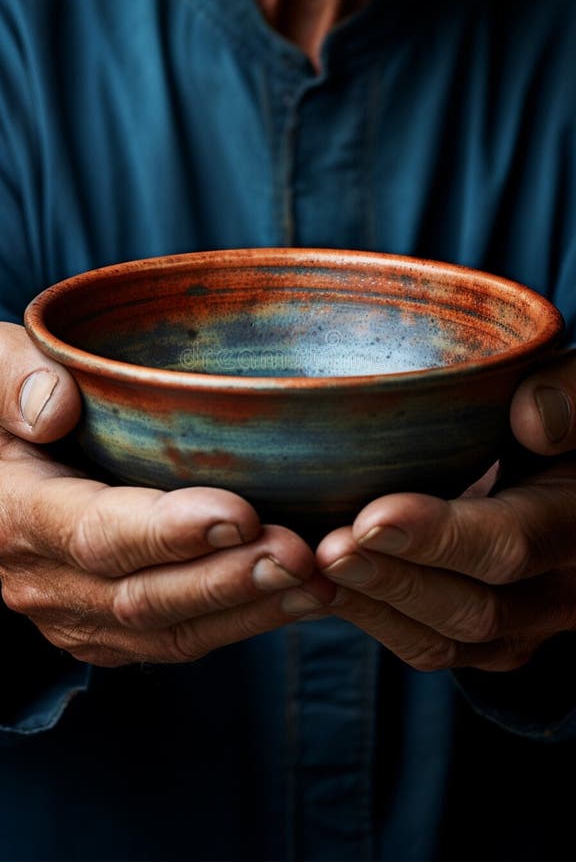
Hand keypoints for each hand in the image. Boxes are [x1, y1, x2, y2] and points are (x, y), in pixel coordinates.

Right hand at [0, 323, 332, 666]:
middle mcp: (40, 578)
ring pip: (166, 632)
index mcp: (16, 512)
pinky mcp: (103, 624)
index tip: (242, 513)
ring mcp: (72, 611)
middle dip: (228, 580)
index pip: (96, 534)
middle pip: (142, 597)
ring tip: (316, 582)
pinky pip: (174, 639)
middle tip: (301, 555)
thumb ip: (15, 380)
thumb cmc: (1, 402)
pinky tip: (295, 596)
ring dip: (246, 611)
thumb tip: (59, 408)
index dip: (169, 531)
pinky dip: (239, 623)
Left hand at [313, 352, 575, 671]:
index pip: (516, 541)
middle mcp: (563, 591)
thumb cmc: (565, 429)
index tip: (370, 518)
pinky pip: (427, 647)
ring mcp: (526, 624)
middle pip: (475, 607)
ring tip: (308, 569)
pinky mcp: (489, 639)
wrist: (566, 484)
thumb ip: (570, 398)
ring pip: (445, 641)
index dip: (443, 536)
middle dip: (392, 579)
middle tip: (324, 550)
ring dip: (370, 606)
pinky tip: (316, 587)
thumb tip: (532, 417)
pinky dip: (367, 620)